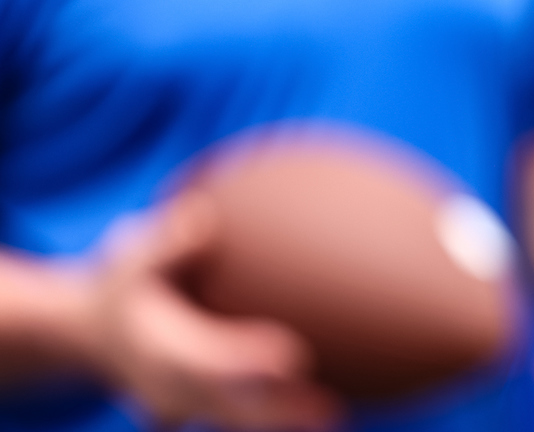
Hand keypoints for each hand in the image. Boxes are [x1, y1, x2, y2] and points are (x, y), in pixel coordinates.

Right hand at [88, 196, 340, 431]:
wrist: (95, 337)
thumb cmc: (127, 285)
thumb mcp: (130, 259)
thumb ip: (166, 241)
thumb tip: (204, 216)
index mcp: (157, 352)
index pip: (205, 363)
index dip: (246, 363)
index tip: (291, 356)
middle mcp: (173, 390)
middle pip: (231, 409)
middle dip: (278, 413)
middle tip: (332, 408)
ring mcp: (189, 407)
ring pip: (241, 421)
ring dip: (288, 421)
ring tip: (343, 412)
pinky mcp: (206, 409)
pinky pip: (245, 416)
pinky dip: (285, 414)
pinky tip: (343, 399)